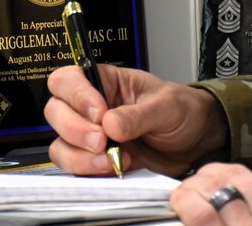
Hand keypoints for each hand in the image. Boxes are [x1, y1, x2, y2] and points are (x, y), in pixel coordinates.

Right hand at [44, 65, 227, 176]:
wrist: (196, 142)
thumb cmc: (181, 111)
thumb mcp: (166, 106)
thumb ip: (138, 114)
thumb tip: (110, 124)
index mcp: (104, 82)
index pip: (68, 79)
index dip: (75, 95)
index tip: (98, 113)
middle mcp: (90, 107)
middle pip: (55, 111)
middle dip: (74, 129)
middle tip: (102, 141)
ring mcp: (91, 135)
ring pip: (60, 143)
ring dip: (80, 156)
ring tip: (111, 160)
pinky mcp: (96, 160)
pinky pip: (75, 167)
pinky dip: (89, 172)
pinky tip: (116, 168)